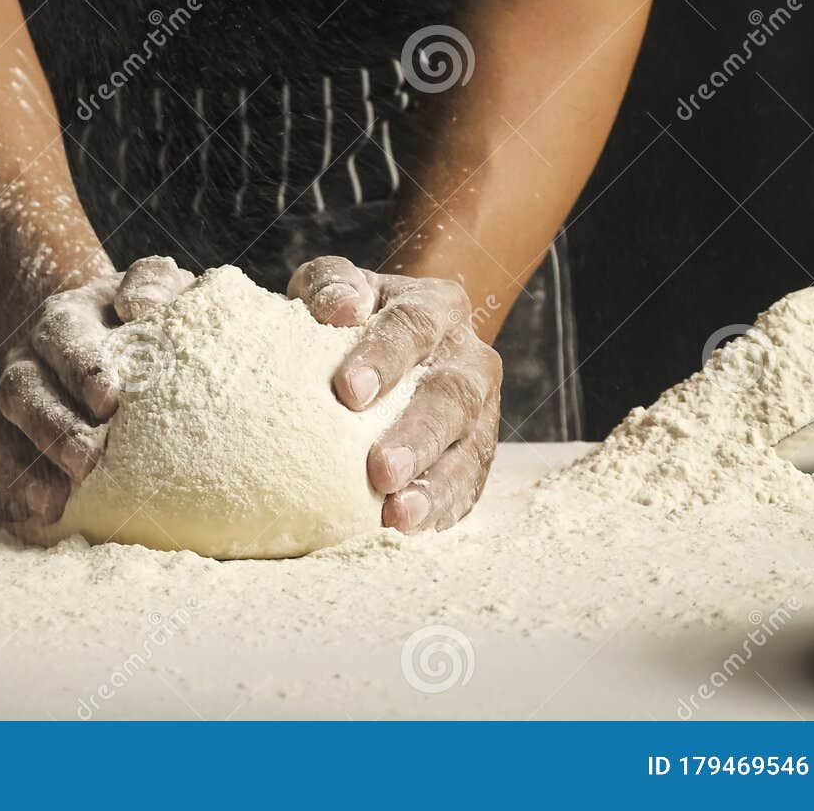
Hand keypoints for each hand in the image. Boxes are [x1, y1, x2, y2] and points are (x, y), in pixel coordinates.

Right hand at [0, 255, 194, 522]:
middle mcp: (29, 357)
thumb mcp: (157, 284)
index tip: (110, 403)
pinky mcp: (7, 436)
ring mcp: (13, 401)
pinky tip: (44, 513)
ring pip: (0, 430)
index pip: (63, 338)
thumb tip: (141, 307)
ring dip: (27, 466)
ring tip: (58, 500)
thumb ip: (154, 281)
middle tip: (88, 463)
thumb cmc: (145, 315)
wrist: (105, 331)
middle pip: (22, 389)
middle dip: (52, 428)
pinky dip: (14, 489)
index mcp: (65, 318)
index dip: (82, 370)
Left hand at [287, 256, 501, 533]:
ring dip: (435, 484)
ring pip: (469, 447)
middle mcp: (468, 357)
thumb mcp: (334, 287)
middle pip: (451, 396)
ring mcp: (482, 409)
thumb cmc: (350, 316)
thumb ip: (332, 286)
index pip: (413, 326)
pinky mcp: (479, 451)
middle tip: (379, 469)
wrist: (392, 339)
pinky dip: (444, 507)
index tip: (347, 391)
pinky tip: (413, 528)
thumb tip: (339, 309)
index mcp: (436, 305)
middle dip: (417, 435)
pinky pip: (471, 483)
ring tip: (397, 515)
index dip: (384, 358)